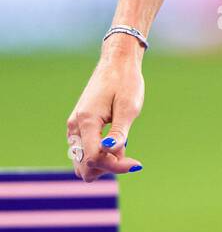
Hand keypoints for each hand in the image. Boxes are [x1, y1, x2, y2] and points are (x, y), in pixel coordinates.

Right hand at [66, 35, 145, 180]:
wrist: (116, 64)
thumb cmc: (125, 82)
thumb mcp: (128, 107)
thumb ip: (119, 132)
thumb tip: (111, 152)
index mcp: (86, 121)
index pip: (94, 158)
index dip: (115, 166)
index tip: (136, 163)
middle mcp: (74, 127)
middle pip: (84, 166)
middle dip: (107, 167)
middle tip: (128, 153)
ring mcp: (74, 128)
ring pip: (81, 163)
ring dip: (102, 163)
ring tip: (121, 145)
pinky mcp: (78, 128)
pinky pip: (84, 153)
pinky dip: (98, 155)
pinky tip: (115, 143)